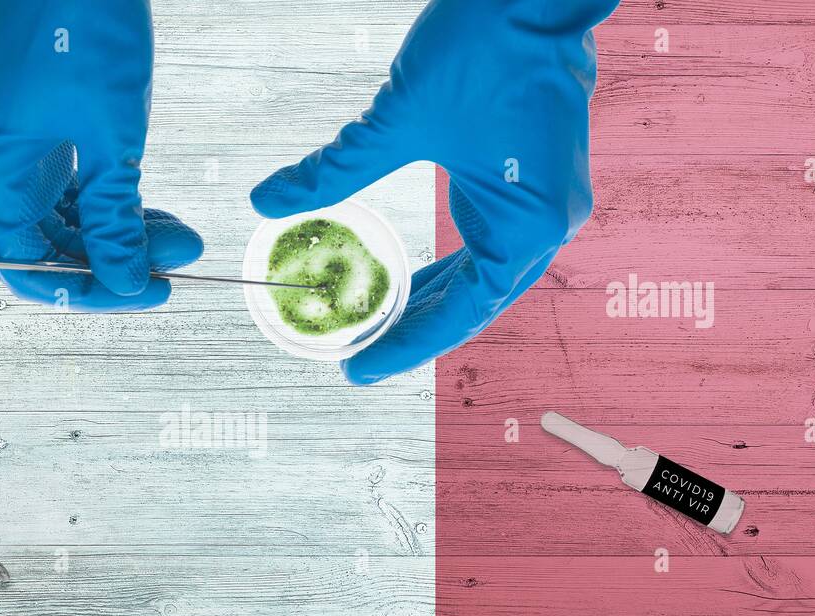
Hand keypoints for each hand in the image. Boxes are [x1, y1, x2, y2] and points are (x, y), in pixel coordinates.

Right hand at [0, 0, 201, 310]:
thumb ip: (115, 218)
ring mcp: (4, 146)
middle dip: (117, 258)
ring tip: (179, 233)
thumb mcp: (109, 137)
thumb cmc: (74, 24)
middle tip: (181, 259)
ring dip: (118, 229)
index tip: (150, 292)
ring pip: (61, 216)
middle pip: (48, 247)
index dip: (91, 293)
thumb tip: (127, 284)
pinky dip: (105, 197)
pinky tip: (148, 205)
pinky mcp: (26, 125)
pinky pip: (63, 182)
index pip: (31, 271)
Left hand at [251, 0, 617, 381]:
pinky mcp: (538, 182)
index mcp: (525, 227)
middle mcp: (547, 227)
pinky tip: (413, 277)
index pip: (460, 315)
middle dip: (414, 330)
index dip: (404, 347)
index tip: (356, 369)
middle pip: (474, 305)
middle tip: (357, 356)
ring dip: (433, 300)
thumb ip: (333, 170)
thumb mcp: (396, 119)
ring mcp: (548, 205)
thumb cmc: (481, 45)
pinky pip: (492, 244)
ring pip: (484, 278)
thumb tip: (266, 200)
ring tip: (378, 324)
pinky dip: (452, 266)